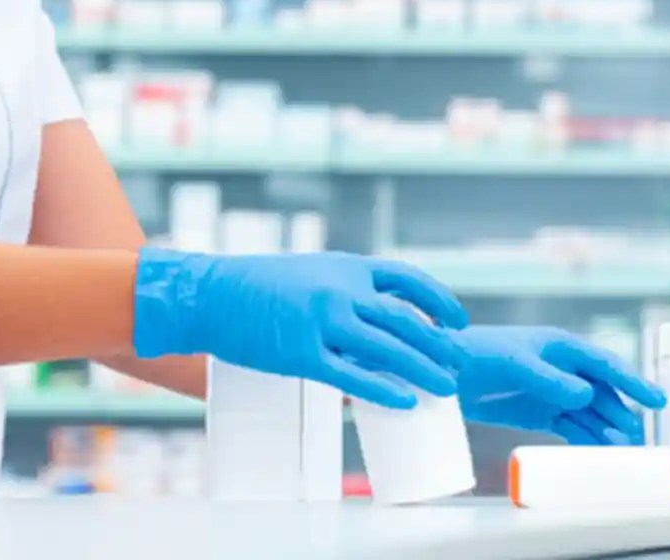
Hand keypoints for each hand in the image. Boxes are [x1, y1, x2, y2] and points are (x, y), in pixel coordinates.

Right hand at [133, 249, 467, 409]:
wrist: (210, 294)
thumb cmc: (255, 284)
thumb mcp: (309, 271)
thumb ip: (343, 287)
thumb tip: (374, 312)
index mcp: (344, 267)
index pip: (406, 279)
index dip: (438, 300)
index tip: (457, 319)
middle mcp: (340, 291)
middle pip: (404, 319)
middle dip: (437, 344)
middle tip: (459, 364)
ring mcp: (321, 323)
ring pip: (386, 349)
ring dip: (422, 370)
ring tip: (447, 389)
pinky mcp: (301, 355)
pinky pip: (351, 376)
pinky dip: (383, 390)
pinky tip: (405, 402)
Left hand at [451, 325, 665, 444]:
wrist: (443, 372)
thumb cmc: (477, 354)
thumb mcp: (515, 363)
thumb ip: (550, 379)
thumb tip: (585, 395)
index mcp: (562, 347)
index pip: (606, 365)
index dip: (633, 382)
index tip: (657, 400)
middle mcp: (564, 370)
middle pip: (604, 394)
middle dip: (622, 416)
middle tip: (638, 442)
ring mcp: (554, 392)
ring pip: (591, 414)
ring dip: (607, 432)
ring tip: (622, 454)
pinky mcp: (541, 413)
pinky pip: (572, 428)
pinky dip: (586, 440)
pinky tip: (599, 454)